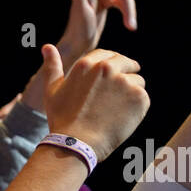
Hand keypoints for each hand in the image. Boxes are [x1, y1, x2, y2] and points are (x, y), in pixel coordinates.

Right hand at [41, 46, 149, 161]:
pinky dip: (136, 108)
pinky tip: (122, 118)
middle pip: (127, 64)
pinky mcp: (139, 97)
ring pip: (137, 82)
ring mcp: (125, 82)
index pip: (109, 55)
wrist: (76, 144)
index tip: (109, 79)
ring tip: (116, 111)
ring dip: (131, 93)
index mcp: (88, 63)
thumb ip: (52, 66)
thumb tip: (46, 47)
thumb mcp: (52, 90)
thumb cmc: (61, 119)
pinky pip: (143, 98)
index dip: (110, 67)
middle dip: (126, 75)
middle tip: (118, 94)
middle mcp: (108, 68)